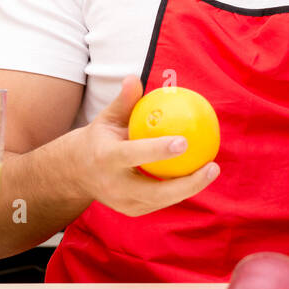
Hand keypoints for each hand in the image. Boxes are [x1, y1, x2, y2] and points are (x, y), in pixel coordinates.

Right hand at [70, 75, 219, 216]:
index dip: (158, 150)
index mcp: (106, 159)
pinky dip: (181, 189)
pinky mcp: (132, 210)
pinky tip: (201, 174)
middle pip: (155, 192)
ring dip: (191, 188)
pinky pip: (162, 201)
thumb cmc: (98, 138)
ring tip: (212, 169)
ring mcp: (123, 203)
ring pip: (163, 200)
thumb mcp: (106, 118)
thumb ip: (124, 101)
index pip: (134, 155)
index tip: (184, 142)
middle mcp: (114, 186)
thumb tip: (134, 78)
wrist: (76, 173)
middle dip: (187, 184)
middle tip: (212, 166)